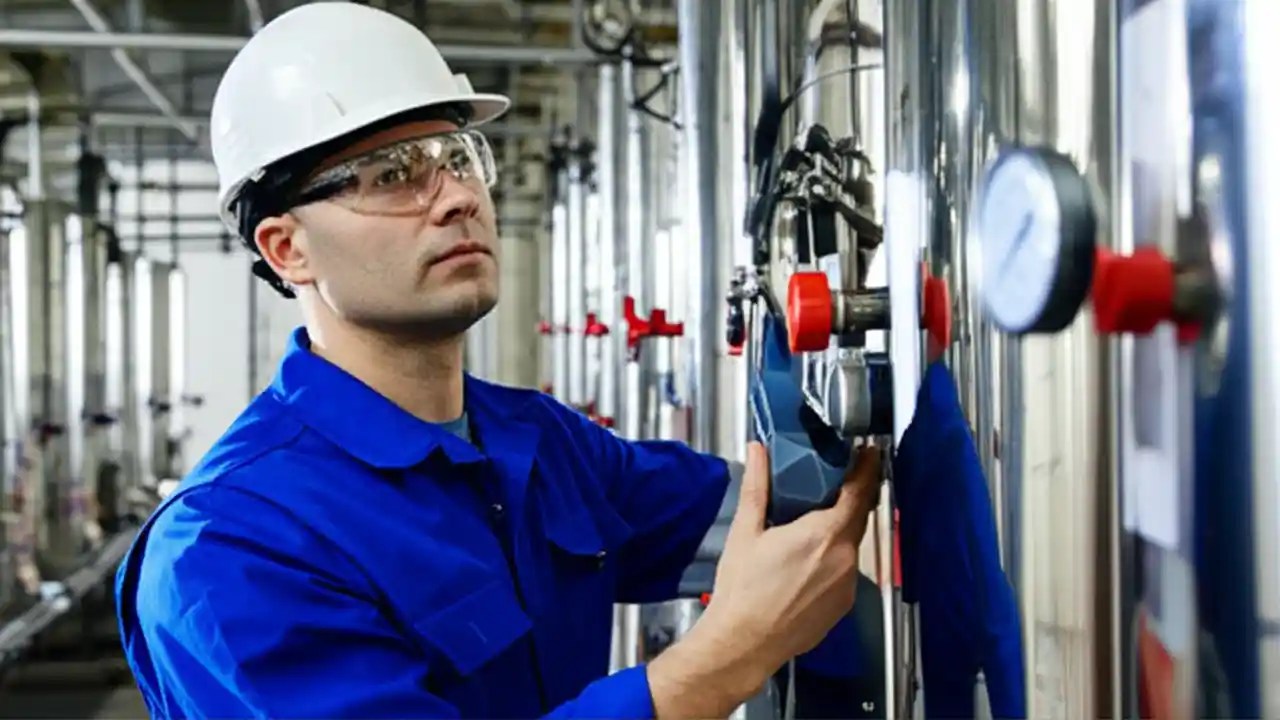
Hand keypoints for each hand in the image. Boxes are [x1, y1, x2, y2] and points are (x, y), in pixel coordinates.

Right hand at [648, 442, 881, 718]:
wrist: (744, 644)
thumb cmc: (742, 589)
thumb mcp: (745, 531)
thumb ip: (758, 487)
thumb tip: (758, 451)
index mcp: (823, 534)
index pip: (859, 492)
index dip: (867, 469)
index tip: (870, 453)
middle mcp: (844, 559)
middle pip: (859, 518)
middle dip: (855, 497)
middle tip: (843, 478)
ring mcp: (847, 585)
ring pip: (851, 546)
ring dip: (841, 530)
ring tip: (817, 522)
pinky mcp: (842, 606)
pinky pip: (844, 572)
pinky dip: (834, 558)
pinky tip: (810, 561)